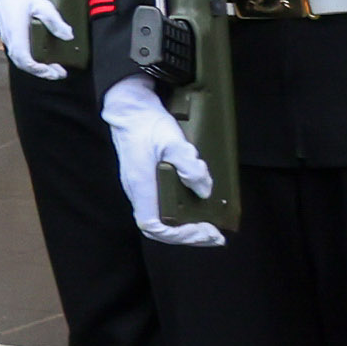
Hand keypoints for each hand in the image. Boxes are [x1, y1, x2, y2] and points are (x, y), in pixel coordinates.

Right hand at [0, 0, 80, 78]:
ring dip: (36, 67)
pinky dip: (31, 60)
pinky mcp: (10, 36)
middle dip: (41, 72)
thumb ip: (55, 21)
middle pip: (23, 64)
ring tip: (52, 67)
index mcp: (17, 34)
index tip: (54, 71)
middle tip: (59, 73)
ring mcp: (8, 38)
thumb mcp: (41, 4)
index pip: (25, 60)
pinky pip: (19, 53)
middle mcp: (10, 39)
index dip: (39, 70)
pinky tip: (41, 57)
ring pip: (20, 60)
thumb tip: (68, 35)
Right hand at [103, 76, 226, 246]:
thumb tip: (204, 191)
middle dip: (189, 236)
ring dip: (186, 228)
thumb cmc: (148, 125)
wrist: (131, 109)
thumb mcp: (173, 141)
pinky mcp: (147, 182)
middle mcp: (138, 191)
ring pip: (161, 219)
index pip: (153, 225)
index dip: (179, 235)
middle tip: (215, 235)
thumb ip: (189, 165)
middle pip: (159, 228)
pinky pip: (162, 207)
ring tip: (210, 228)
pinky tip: (198, 210)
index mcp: (141, 185)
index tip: (204, 229)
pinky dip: (181, 216)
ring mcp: (141, 187)